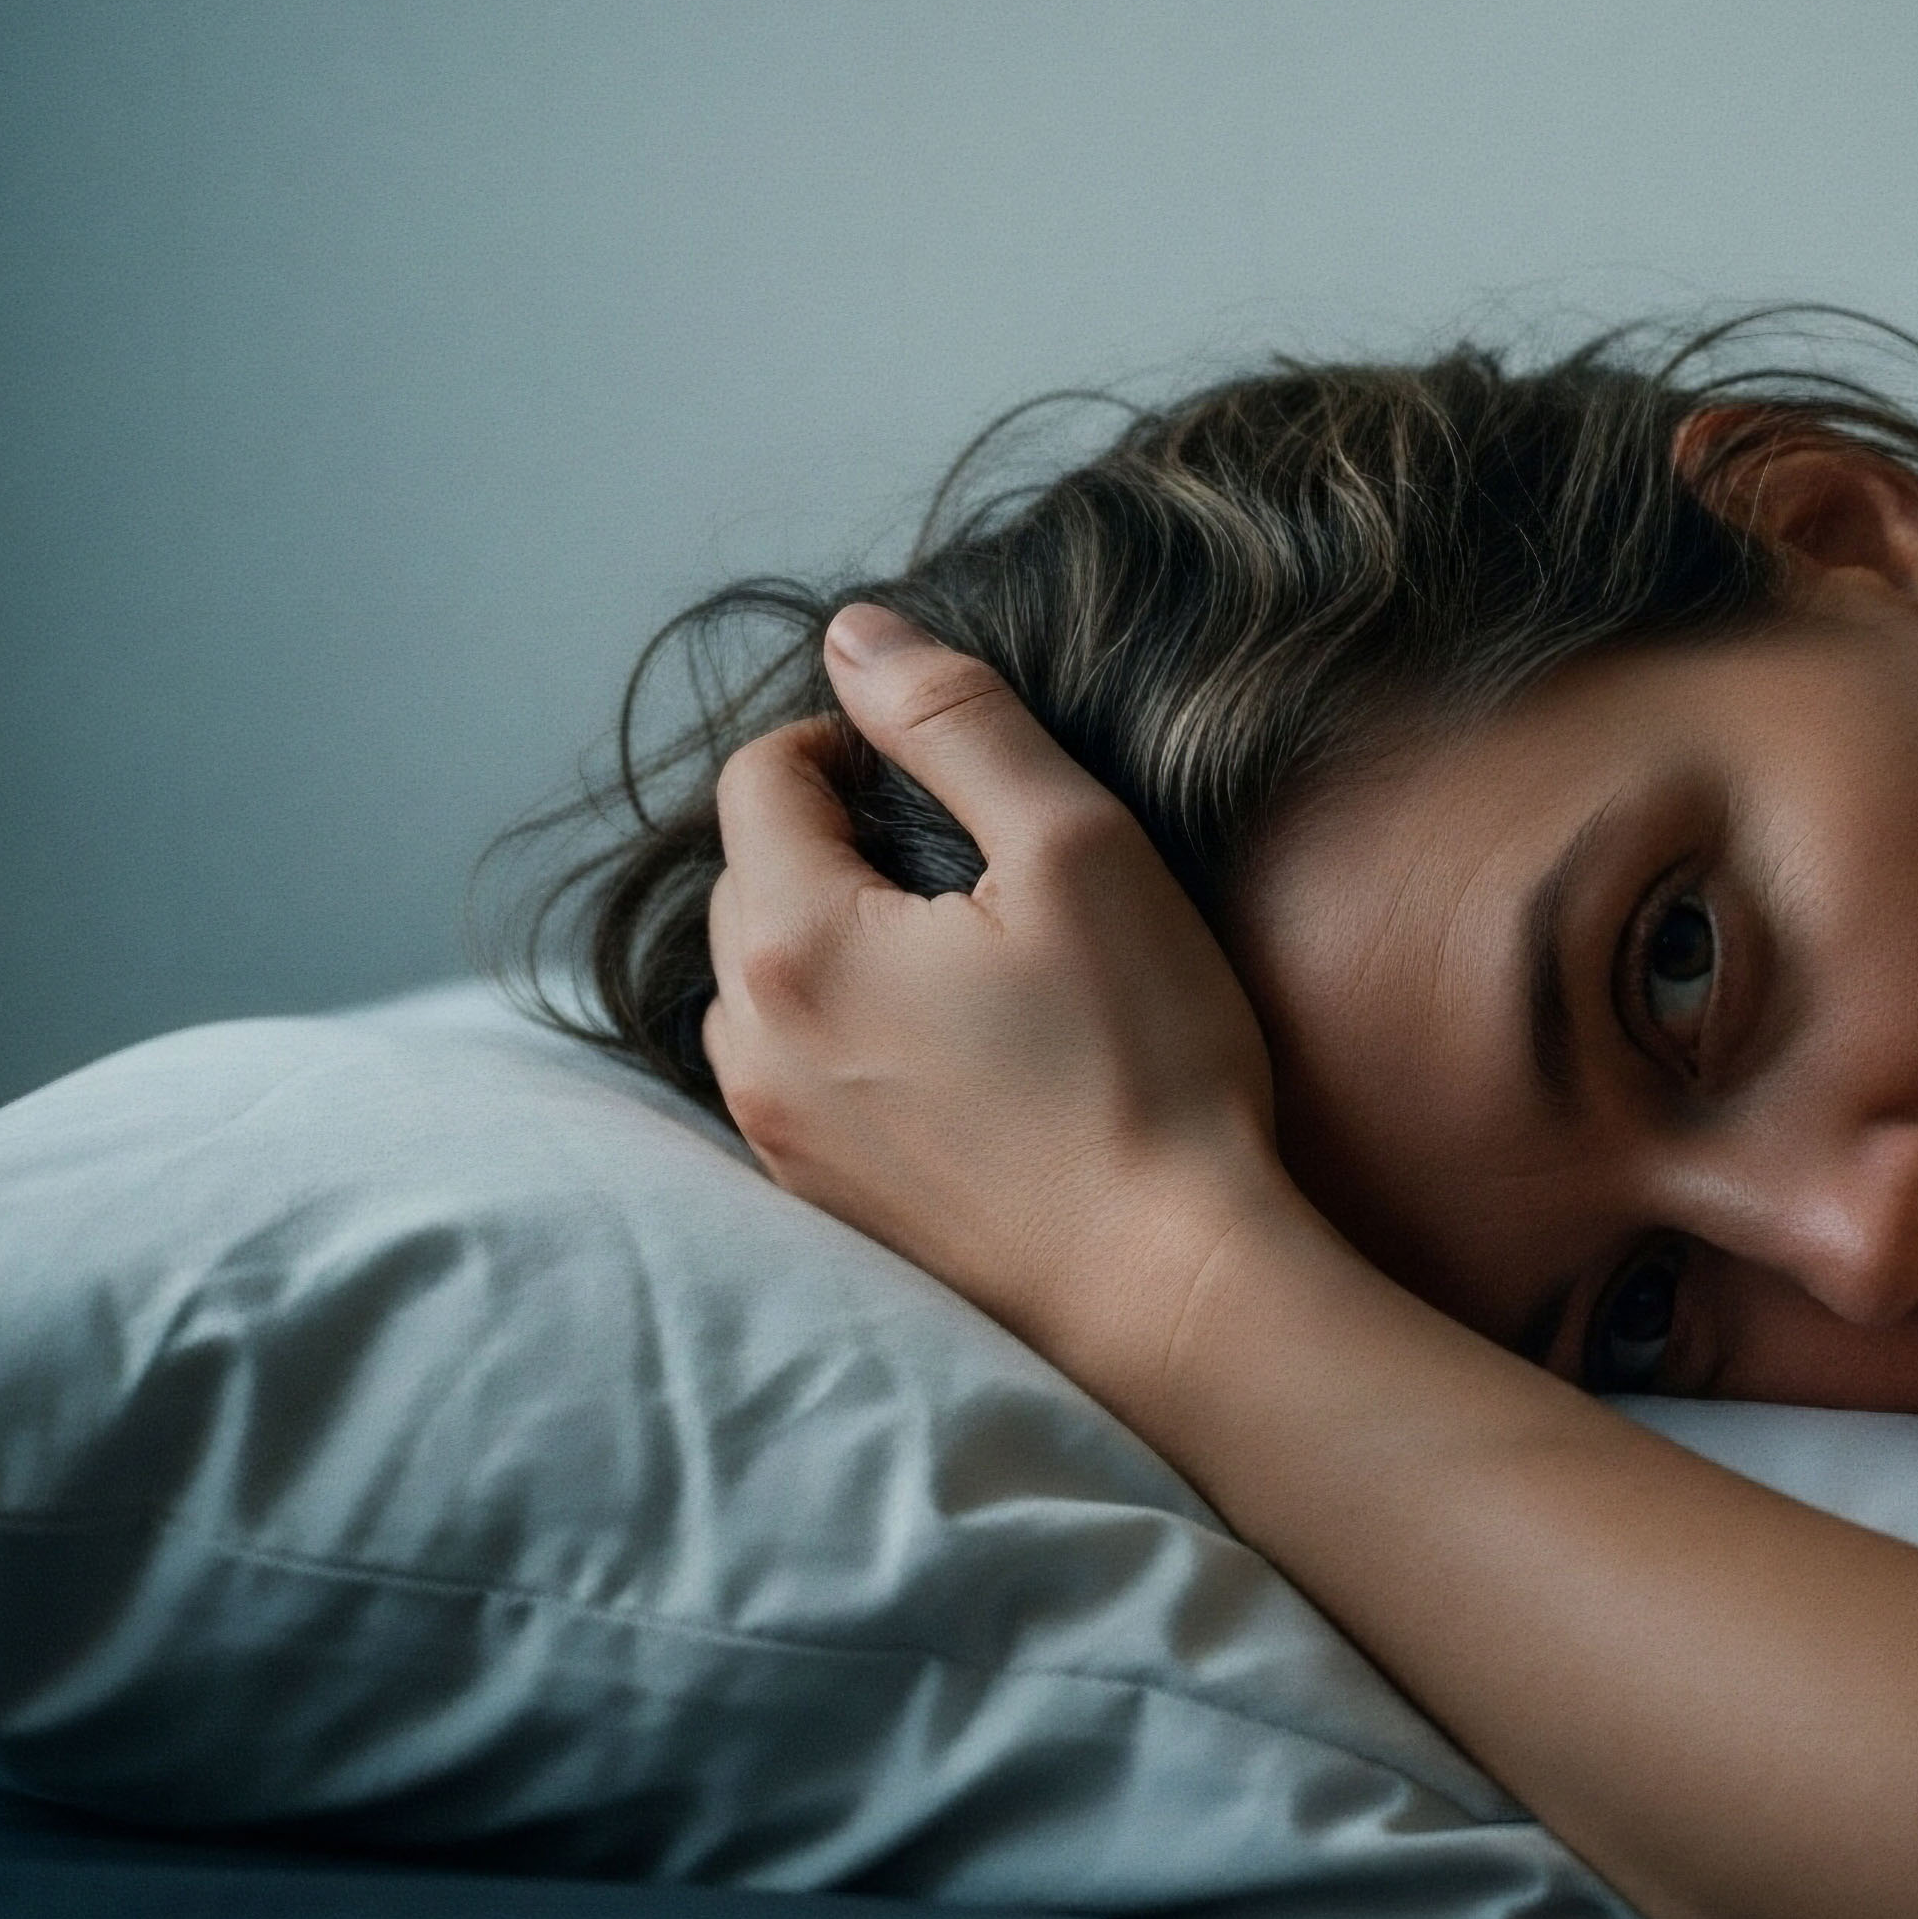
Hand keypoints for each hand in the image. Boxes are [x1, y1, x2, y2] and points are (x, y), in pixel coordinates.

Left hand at [700, 606, 1304, 1413]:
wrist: (1169, 1285)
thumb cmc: (1142, 1063)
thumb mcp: (1078, 852)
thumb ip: (958, 723)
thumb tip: (855, 633)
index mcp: (797, 937)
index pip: (759, 778)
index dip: (847, 741)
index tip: (944, 768)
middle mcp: (753, 1041)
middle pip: (747, 881)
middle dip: (834, 843)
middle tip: (968, 862)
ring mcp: (781, 1134)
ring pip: (762, 986)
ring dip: (832, 945)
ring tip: (959, 960)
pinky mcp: (824, 1202)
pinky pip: (794, 1078)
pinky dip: (846, 1039)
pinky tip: (954, 1057)